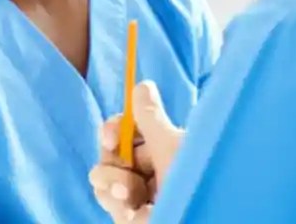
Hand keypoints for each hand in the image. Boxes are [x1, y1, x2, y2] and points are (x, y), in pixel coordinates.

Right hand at [88, 81, 184, 222]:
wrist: (191, 217)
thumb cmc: (190, 185)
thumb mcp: (171, 147)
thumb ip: (150, 116)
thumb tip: (143, 84)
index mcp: (167, 152)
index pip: (129, 130)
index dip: (114, 130)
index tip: (110, 140)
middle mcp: (154, 172)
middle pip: (111, 154)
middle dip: (111, 166)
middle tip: (123, 182)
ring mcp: (142, 196)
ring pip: (103, 179)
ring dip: (113, 188)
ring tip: (130, 203)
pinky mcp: (133, 216)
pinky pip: (109, 203)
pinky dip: (118, 208)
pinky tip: (134, 216)